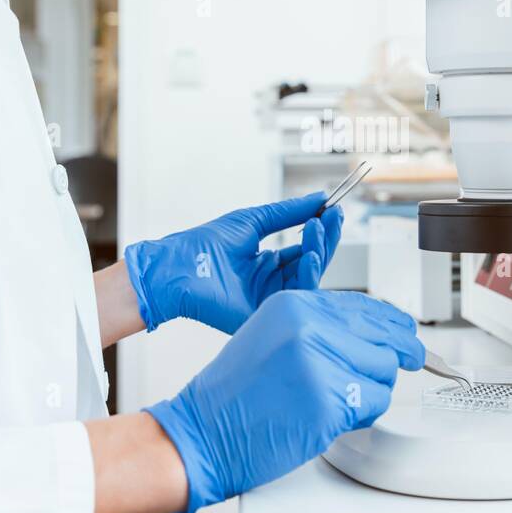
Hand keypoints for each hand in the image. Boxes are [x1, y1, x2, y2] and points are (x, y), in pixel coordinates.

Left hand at [124, 192, 342, 334]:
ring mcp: (269, 300)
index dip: (320, 231)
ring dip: (318, 254)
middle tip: (334, 217)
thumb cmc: (205, 245)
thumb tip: (319, 198)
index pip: (304, 249)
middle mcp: (272, 284)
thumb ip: (287, 213)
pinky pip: (296, 298)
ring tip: (317, 230)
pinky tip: (308, 255)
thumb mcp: (253, 221)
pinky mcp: (265, 315)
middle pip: (311, 264)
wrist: (177, 266)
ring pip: (308, 280)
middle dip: (325, 240)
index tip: (334, 210)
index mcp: (267, 265)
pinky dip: (307, 276)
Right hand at [144, 291, 423, 512]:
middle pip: (381, 335)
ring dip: (372, 389)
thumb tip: (371, 334)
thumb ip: (318, 329)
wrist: (202, 432)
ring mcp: (319, 360)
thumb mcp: (272, 337)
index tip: (406, 331)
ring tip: (341, 401)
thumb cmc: (233, 396)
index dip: (391, 321)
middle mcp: (308, 325)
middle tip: (416, 359)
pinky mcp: (328, 398)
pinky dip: (364, 413)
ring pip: (383, 370)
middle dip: (399, 353)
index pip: (362, 306)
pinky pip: (373, 401)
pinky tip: (338, 417)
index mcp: (294, 304)